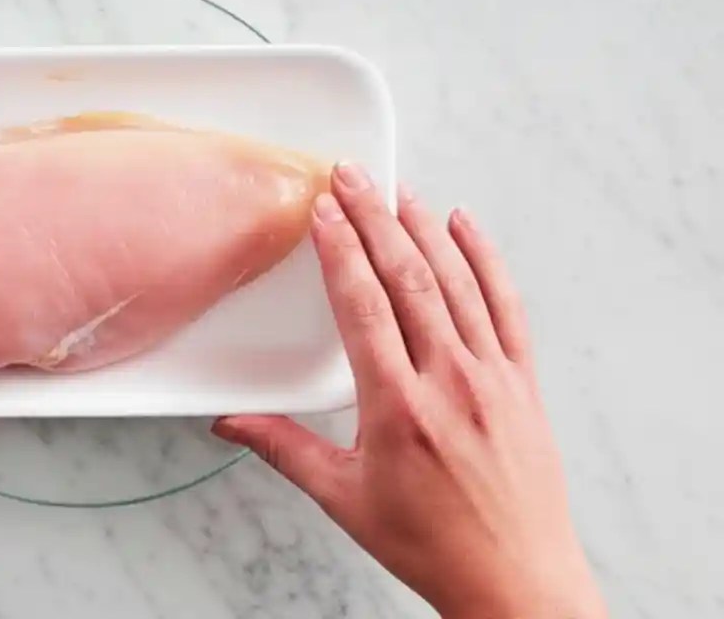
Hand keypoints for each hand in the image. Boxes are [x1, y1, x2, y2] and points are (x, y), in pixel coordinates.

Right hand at [214, 163, 604, 618]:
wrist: (514, 580)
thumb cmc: (432, 544)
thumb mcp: (344, 498)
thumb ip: (284, 450)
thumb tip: (230, 424)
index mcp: (398, 405)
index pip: (362, 305)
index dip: (340, 249)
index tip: (323, 211)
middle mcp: (450, 380)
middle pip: (409, 277)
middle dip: (374, 218)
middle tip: (352, 176)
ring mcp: (493, 376)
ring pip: (457, 281)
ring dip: (424, 228)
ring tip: (397, 188)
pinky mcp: (524, 383)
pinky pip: (507, 306)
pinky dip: (487, 260)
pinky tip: (467, 227)